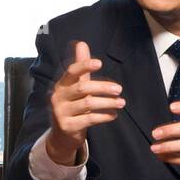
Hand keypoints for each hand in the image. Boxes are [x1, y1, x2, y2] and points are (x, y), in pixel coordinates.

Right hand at [45, 40, 125, 164]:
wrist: (62, 135)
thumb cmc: (72, 106)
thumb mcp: (75, 86)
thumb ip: (80, 67)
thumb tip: (81, 43)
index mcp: (61, 85)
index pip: (71, 72)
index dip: (84, 66)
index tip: (99, 63)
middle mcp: (59, 97)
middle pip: (82, 88)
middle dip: (103, 87)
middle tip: (119, 89)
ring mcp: (62, 112)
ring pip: (87, 104)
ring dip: (107, 103)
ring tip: (121, 103)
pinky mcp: (68, 126)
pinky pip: (89, 119)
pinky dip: (103, 116)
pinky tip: (113, 115)